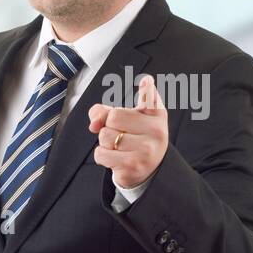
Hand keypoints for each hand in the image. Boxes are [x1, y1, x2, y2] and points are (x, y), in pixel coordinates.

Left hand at [87, 74, 166, 188]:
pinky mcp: (133, 166)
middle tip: (120, 134)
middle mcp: (156, 131)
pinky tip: (115, 158)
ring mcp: (146, 150)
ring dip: (104, 143)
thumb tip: (95, 122)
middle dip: (109, 126)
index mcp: (157, 116)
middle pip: (114, 116)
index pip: (150, 99)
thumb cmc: (134, 139)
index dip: (147, 89)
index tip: (146, 81)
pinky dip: (102, 156)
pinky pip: (101, 154)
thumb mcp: (126, 121)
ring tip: (119, 147)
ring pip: (105, 136)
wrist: (145, 170)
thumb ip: (106, 111)